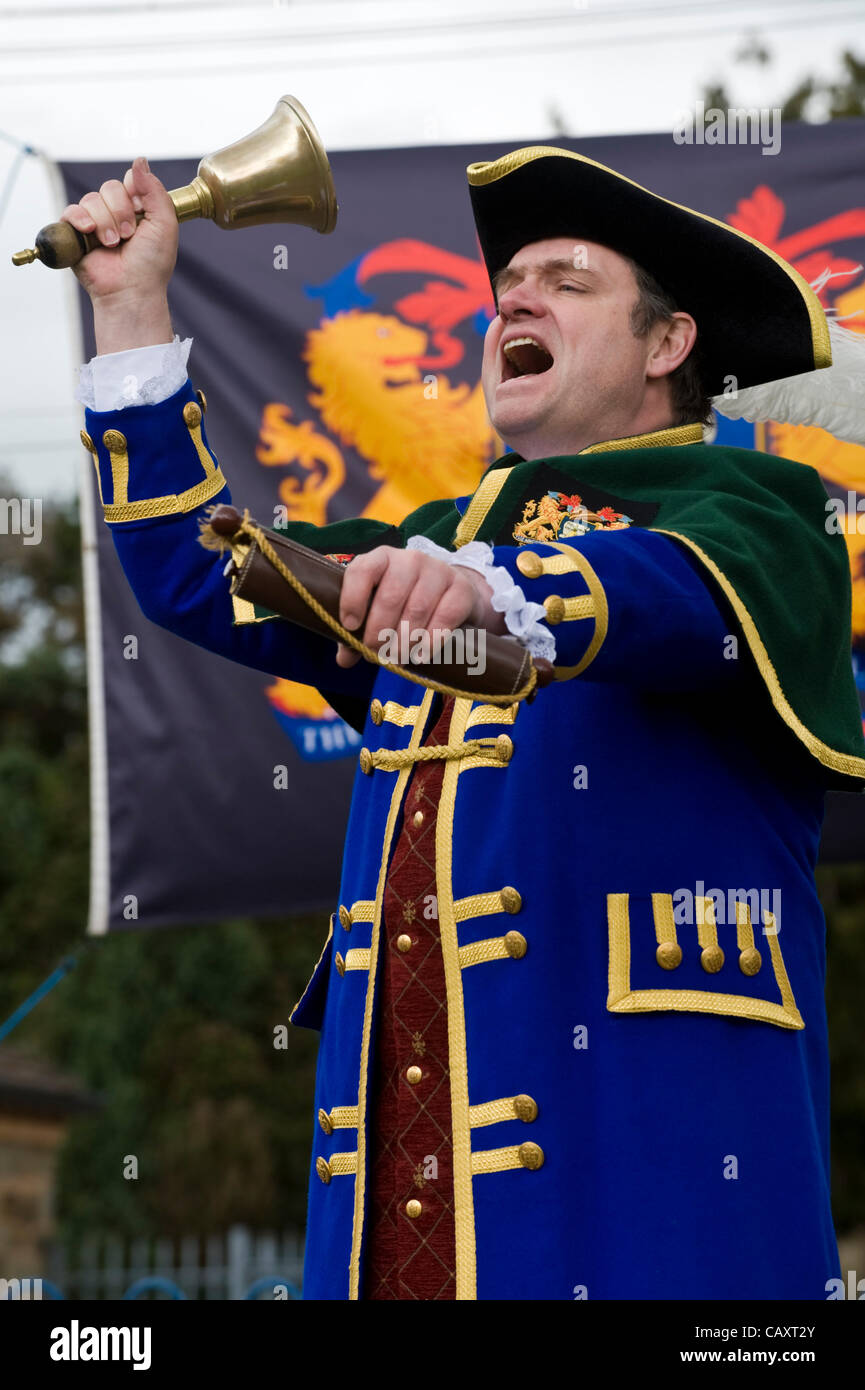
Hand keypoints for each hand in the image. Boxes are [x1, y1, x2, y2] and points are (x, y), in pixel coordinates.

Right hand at [59, 156, 178, 348]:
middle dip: (121, 211)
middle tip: (128, 236)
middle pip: (110, 187)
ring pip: (92, 199)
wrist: (131, 290)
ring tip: (113, 244)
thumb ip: (154, 190)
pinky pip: (70, 211)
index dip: (134, 193)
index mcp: (138, 209)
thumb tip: (140, 160)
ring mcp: (95, 222)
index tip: (141, 213)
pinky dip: (79, 218)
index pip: (129, 180)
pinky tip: (89, 231)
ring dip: (104, 221)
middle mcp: (116, 213)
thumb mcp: (165, 223)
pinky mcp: (76, 233)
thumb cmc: (151, 264)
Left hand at [335, 547, 504, 668]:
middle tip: (376, 653)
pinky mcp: (461, 588)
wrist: (453, 595)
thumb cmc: (405, 603)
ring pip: (416, 610)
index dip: (353, 599)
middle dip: (379, 631)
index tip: (350, 626)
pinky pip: (444, 617)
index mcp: (382, 558)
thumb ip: (357, 632)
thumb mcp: (378, 611)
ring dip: (404, 641)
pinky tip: (421, 655)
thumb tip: (344, 659)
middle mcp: (409, 559)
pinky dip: (430, 641)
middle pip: (390, 596)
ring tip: (396, 658)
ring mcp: (438, 571)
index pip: (362, 570)